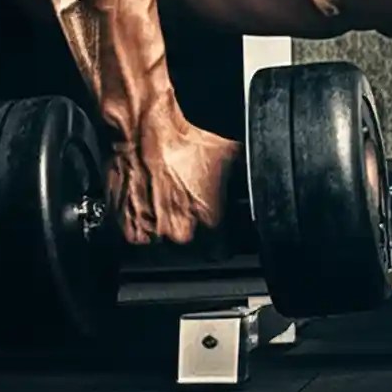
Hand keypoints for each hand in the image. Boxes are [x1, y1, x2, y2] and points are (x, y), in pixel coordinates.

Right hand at [107, 114, 242, 244]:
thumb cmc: (183, 145)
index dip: (222, 240)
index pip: (223, 252)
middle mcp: (180, 238)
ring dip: (170, 241)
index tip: (218, 232)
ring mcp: (151, 240)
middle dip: (196, 240)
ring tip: (171, 215)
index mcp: (210, 226)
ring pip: (167, 256)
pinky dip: (147, 234)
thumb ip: (246, 183)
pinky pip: (142, 246)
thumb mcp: (231, 160)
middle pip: (195, 255)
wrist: (145, 135)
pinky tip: (153, 214)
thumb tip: (263, 188)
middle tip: (191, 217)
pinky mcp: (128, 234)